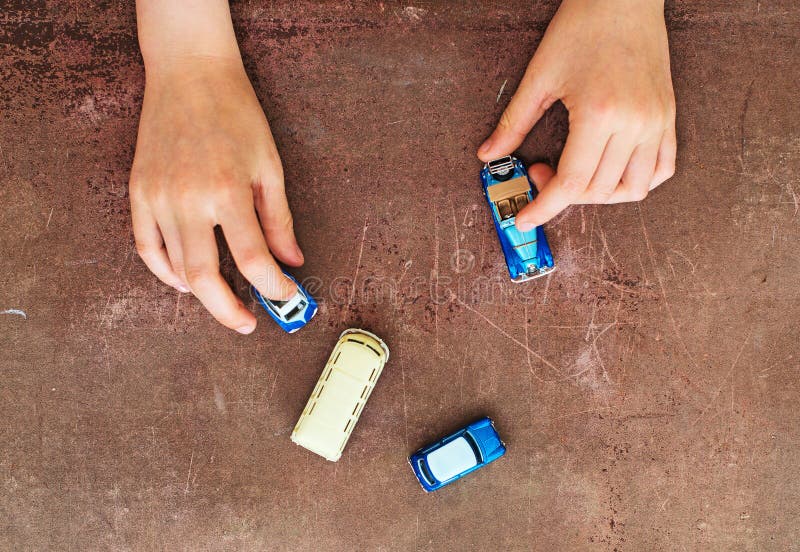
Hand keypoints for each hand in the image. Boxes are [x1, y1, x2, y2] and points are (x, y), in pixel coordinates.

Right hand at [129, 58, 300, 333]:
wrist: (188, 74)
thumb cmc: (235, 114)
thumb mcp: (269, 166)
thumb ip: (279, 220)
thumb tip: (291, 261)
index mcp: (228, 192)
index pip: (253, 261)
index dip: (274, 287)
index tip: (287, 294)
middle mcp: (188, 200)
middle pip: (207, 278)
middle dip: (230, 311)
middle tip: (249, 323)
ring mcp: (157, 198)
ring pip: (176, 269)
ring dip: (202, 294)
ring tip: (225, 300)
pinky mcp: (138, 193)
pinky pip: (147, 247)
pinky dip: (165, 271)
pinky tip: (185, 281)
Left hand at [478, 0, 675, 229]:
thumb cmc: (583, 27)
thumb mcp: (539, 77)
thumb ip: (513, 123)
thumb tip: (488, 155)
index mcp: (601, 114)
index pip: (571, 183)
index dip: (544, 207)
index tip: (525, 218)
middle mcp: (635, 123)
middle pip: (598, 190)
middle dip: (562, 194)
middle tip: (540, 170)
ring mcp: (657, 122)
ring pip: (634, 189)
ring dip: (599, 195)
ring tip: (575, 174)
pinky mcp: (668, 117)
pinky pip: (662, 169)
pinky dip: (636, 182)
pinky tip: (610, 172)